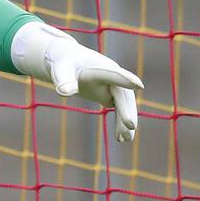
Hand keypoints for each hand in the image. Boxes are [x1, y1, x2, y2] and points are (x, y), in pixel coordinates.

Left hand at [13, 20, 144, 143]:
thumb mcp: (61, 70)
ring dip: (125, 121)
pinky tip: (121, 139)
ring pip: (124, 105)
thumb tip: (64, 92)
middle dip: (127, 110)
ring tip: (125, 139)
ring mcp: (114, 86)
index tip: (138, 85)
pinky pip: (119, 110)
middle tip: (130, 126)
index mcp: (100, 67)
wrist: (68, 61)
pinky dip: (120, 122)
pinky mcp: (111, 95)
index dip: (125, 80)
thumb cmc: (64, 64)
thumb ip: (64, 80)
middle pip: (123, 94)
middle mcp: (112, 76)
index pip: (114, 74)